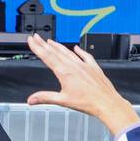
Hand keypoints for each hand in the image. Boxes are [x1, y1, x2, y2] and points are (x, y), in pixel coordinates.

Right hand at [25, 33, 139, 133]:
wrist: (107, 103)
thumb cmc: (89, 103)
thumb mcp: (63, 101)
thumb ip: (46, 98)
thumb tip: (31, 99)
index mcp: (66, 72)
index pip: (47, 56)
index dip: (38, 47)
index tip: (31, 40)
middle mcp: (75, 66)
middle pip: (56, 51)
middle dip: (44, 43)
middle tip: (37, 37)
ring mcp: (85, 65)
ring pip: (69, 52)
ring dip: (58, 46)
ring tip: (51, 41)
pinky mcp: (94, 68)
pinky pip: (85, 55)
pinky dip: (79, 51)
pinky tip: (76, 48)